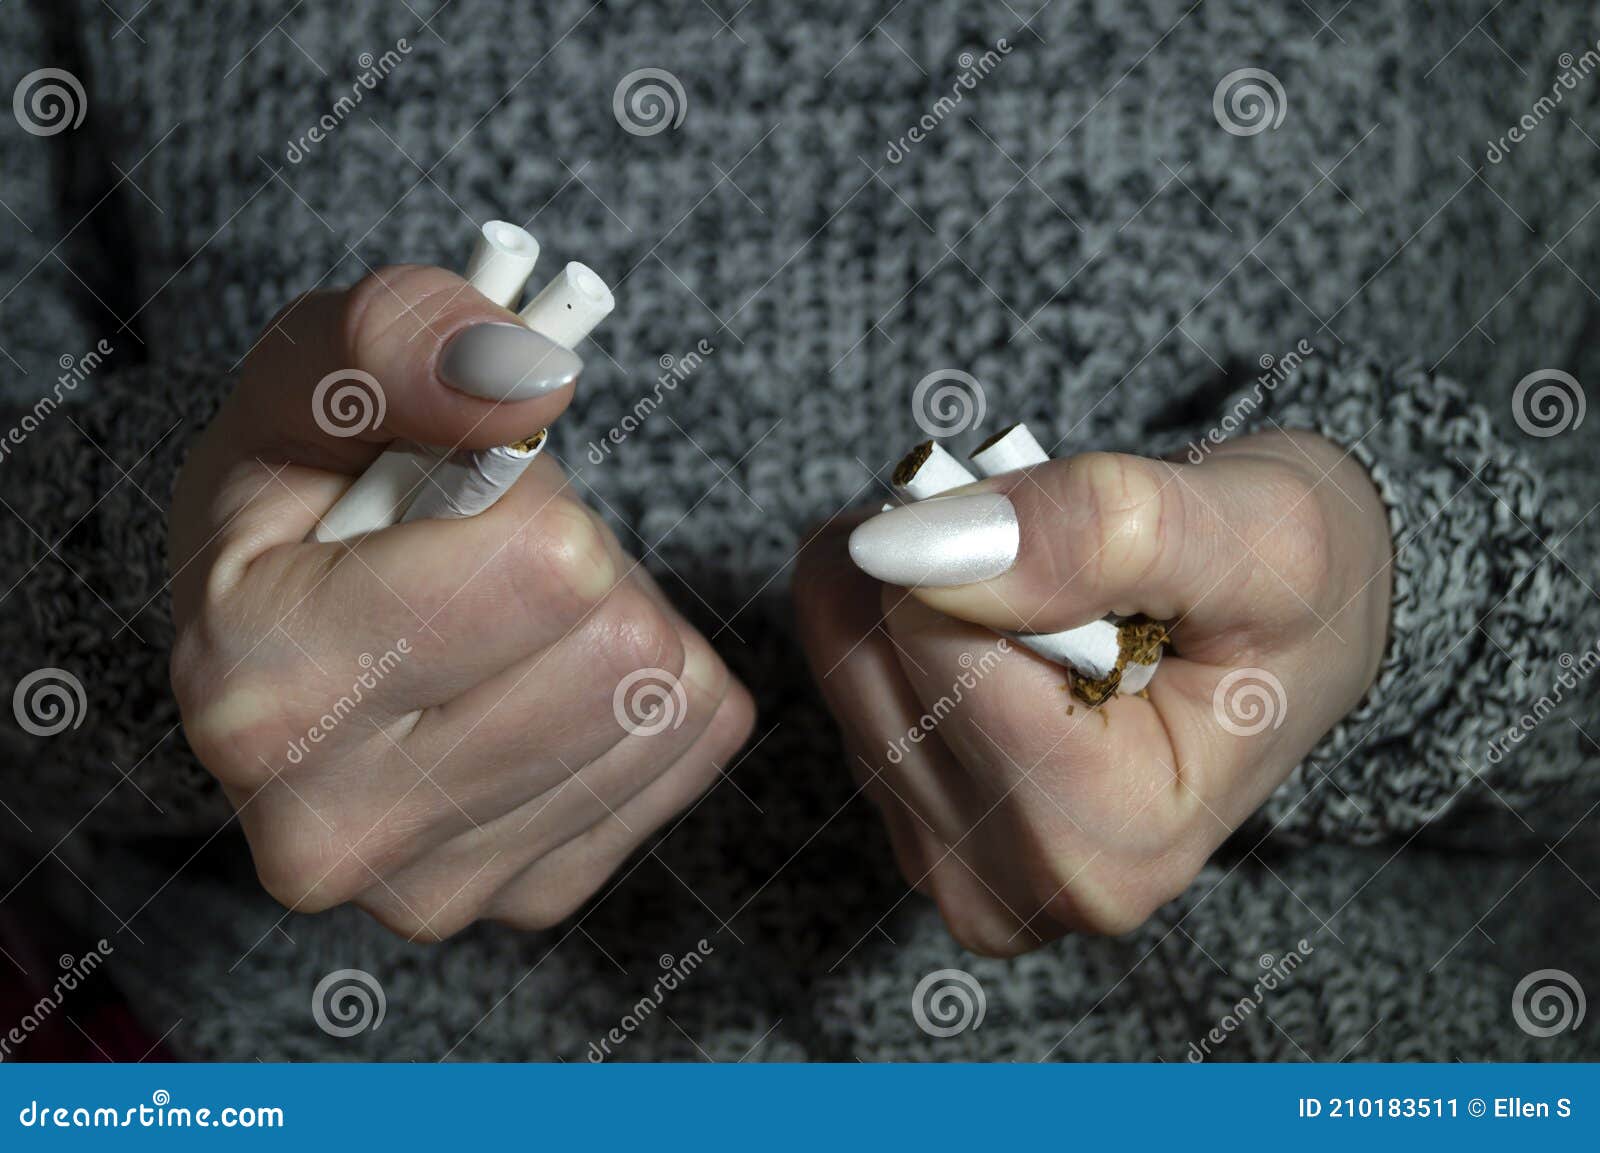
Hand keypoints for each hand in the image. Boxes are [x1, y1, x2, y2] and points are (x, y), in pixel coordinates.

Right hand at [169, 266, 753, 939]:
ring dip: (614, 623)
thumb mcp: (316, 375)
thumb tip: (530, 379)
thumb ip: (403, 339)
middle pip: (621, 647)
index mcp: (263, 691)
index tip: (453, 496)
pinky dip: (650, 688)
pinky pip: (692, 748)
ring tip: (510, 616)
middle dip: (581, 564)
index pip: (550, 566)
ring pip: (664, 703)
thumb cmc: (301, 496)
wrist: (282, 633)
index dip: (529, 492)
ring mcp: (438, 888)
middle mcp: (336, 830)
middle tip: (489, 559)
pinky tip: (548, 675)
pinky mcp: (532, 897)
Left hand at [795, 432, 1389, 954]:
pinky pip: (845, 677)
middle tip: (1066, 556)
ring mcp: (957, 866)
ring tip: (1049, 593)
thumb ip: (1094, 532)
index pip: (937, 640)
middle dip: (949, 560)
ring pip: (843, 658)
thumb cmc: (1301, 587)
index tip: (1077, 535)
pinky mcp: (917, 830)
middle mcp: (1018, 884)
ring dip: (924, 582)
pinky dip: (906, 617)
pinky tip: (1008, 629)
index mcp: (1109, 839)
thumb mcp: (1258, 535)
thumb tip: (909, 549)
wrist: (1308, 631)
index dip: (988, 541)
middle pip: (871, 657)